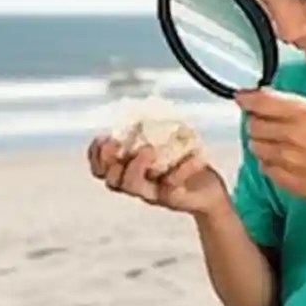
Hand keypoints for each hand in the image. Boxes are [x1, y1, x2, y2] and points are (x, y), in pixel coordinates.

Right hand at [86, 135, 230, 215]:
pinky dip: (180, 170)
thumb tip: (148, 106)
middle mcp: (138, 186)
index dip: (95, 155)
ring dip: (136, 166)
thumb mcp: (167, 143)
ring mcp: (153, 194)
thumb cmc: (184, 163)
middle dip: (108, 161)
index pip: (101, 169)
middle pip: (111, 181)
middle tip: (117, 143)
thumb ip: (154, 129)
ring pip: (132, 187)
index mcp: (129, 171)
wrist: (209, 192)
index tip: (102, 136)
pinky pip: (171, 188)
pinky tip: (194, 157)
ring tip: (149, 149)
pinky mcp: (172, 199)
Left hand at [234, 87, 305, 207]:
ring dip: (262, 143)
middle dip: (258, 123)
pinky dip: (269, 161)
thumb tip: (257, 96)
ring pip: (254, 145)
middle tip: (272, 126)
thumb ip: (286, 103)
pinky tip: (287, 160)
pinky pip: (262, 165)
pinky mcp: (282, 178)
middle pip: (252, 124)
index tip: (242, 98)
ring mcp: (286, 158)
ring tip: (282, 144)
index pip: (260, 101)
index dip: (246, 99)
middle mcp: (292, 134)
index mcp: (302, 113)